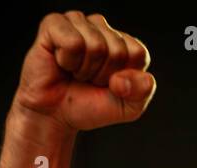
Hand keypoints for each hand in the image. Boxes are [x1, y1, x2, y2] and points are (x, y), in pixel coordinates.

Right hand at [14, 12, 153, 131]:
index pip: (138, 53)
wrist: (55, 116)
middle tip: (88, 80)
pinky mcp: (54, 24)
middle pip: (118, 51)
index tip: (109, 86)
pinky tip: (61, 62)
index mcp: (124, 42)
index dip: (124, 79)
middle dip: (103, 76)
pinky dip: (67, 61)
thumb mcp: (127, 107)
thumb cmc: (89, 106)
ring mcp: (78, 22)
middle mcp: (102, 27)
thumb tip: (126, 77)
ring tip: (75, 72)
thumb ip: (141, 91)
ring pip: (96, 45)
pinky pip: (72, 42)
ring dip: (84, 70)